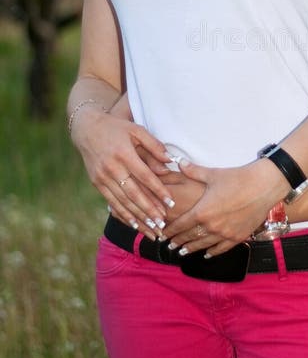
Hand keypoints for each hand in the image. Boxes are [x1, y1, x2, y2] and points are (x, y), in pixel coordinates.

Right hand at [70, 106, 172, 239]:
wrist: (86, 129)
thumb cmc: (116, 128)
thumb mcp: (136, 129)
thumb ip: (154, 145)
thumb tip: (170, 162)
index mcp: (124, 153)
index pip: (145, 176)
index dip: (158, 191)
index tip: (170, 203)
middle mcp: (112, 167)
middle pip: (133, 193)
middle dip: (149, 210)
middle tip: (162, 224)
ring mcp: (102, 177)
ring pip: (123, 201)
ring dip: (138, 217)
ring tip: (152, 229)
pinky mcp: (97, 183)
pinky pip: (112, 202)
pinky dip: (123, 215)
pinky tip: (134, 225)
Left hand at [165, 158, 289, 256]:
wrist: (263, 186)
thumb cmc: (237, 178)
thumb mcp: (213, 174)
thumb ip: (193, 171)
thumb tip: (179, 161)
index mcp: (202, 211)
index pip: (180, 225)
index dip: (170, 231)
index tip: (162, 235)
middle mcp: (211, 226)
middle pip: (190, 237)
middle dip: (178, 241)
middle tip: (170, 246)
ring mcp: (225, 234)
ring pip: (203, 245)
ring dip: (191, 249)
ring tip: (183, 252)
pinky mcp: (238, 237)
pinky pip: (221, 248)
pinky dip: (212, 252)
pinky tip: (207, 254)